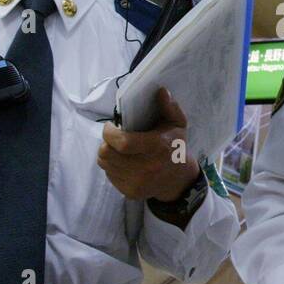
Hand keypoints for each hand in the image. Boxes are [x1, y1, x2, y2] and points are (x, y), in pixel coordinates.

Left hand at [97, 87, 199, 202]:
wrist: (178, 180)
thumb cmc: (175, 147)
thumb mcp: (177, 124)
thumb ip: (169, 107)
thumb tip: (161, 91)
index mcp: (157, 148)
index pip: (122, 142)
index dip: (109, 133)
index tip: (111, 126)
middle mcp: (146, 168)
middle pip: (106, 153)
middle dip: (106, 142)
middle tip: (113, 137)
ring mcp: (137, 183)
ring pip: (105, 164)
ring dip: (107, 153)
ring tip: (118, 148)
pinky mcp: (129, 192)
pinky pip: (109, 175)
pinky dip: (112, 166)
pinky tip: (123, 161)